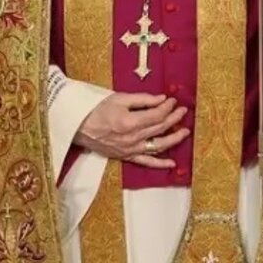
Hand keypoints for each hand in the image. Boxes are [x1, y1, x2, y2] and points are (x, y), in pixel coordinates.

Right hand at [75, 91, 190, 170]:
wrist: (77, 126)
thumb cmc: (95, 109)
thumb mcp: (118, 98)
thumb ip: (142, 99)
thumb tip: (161, 99)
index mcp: (130, 122)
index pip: (157, 115)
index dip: (168, 107)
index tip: (173, 101)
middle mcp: (132, 138)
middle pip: (160, 128)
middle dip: (174, 118)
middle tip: (183, 111)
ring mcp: (130, 149)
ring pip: (158, 146)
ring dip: (174, 139)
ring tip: (185, 132)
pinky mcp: (126, 156)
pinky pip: (146, 162)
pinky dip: (160, 164)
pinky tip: (172, 163)